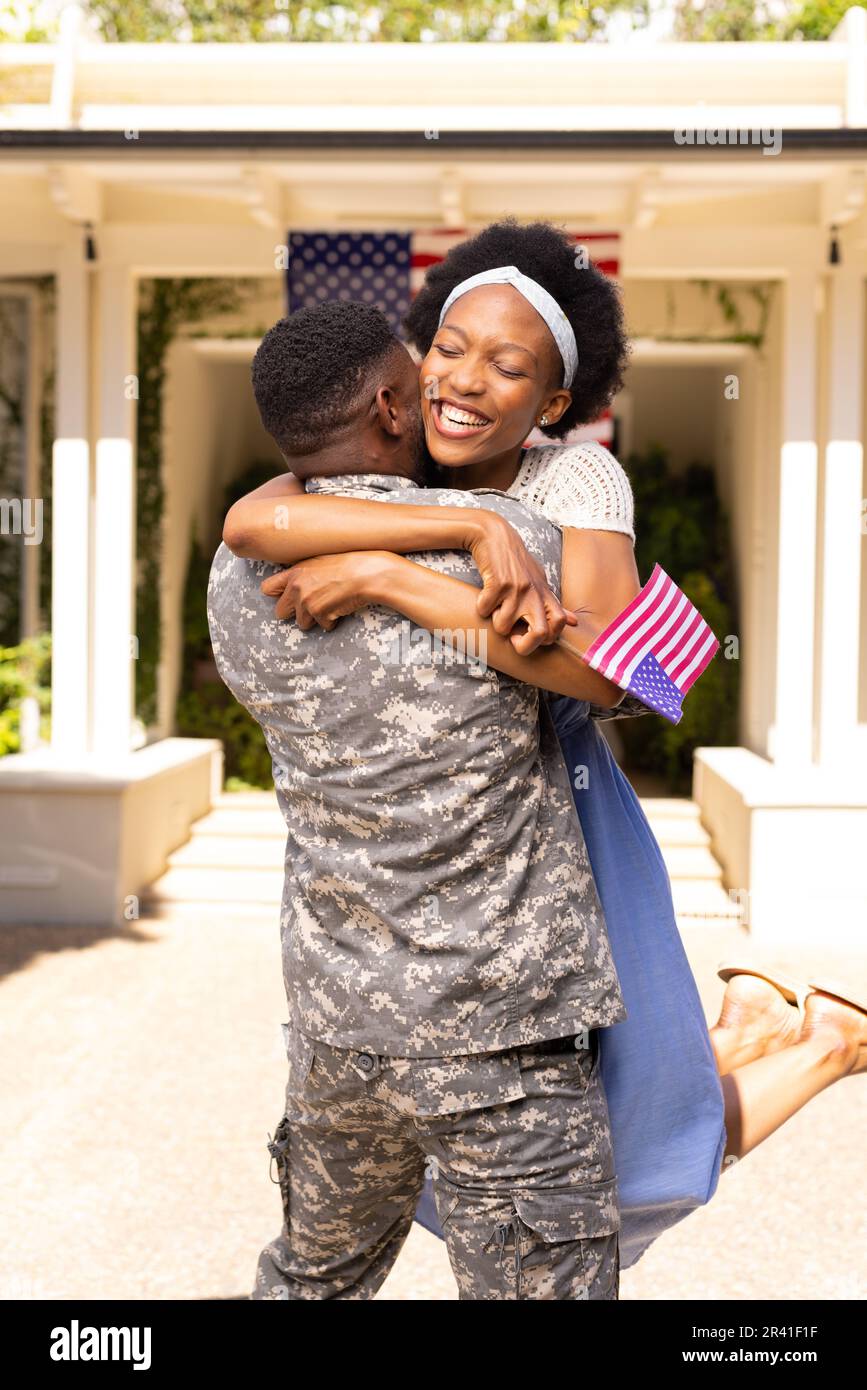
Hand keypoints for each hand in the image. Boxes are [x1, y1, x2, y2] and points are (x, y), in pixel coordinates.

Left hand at [260, 552, 384, 628]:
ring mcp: (306, 602)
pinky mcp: (319, 614)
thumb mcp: (321, 561)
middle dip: (295, 612)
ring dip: (316, 619)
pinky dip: (333, 621)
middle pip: (280, 612)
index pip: (267, 588)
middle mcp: (296, 588)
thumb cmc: (349, 564)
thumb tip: (295, 585)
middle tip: (312, 606)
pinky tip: (342, 607)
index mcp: (294, 572)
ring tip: (331, 604)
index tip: (287, 597)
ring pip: (302, 623)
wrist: (368, 573)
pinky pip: (323, 626)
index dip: (276, 595)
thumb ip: (303, 574)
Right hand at [468, 513, 577, 654]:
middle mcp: (534, 593)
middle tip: (512, 637)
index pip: (559, 624)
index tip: (531, 634)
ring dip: (495, 621)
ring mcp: (517, 588)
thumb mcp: (539, 581)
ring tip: (495, 608)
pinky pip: (485, 610)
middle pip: (541, 634)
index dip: (546, 638)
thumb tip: (574, 622)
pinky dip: (481, 607)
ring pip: (503, 627)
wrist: (495, 535)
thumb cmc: (516, 562)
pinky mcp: (498, 583)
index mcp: (545, 594)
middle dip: (524, 645)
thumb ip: (554, 604)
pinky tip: (485, 595)